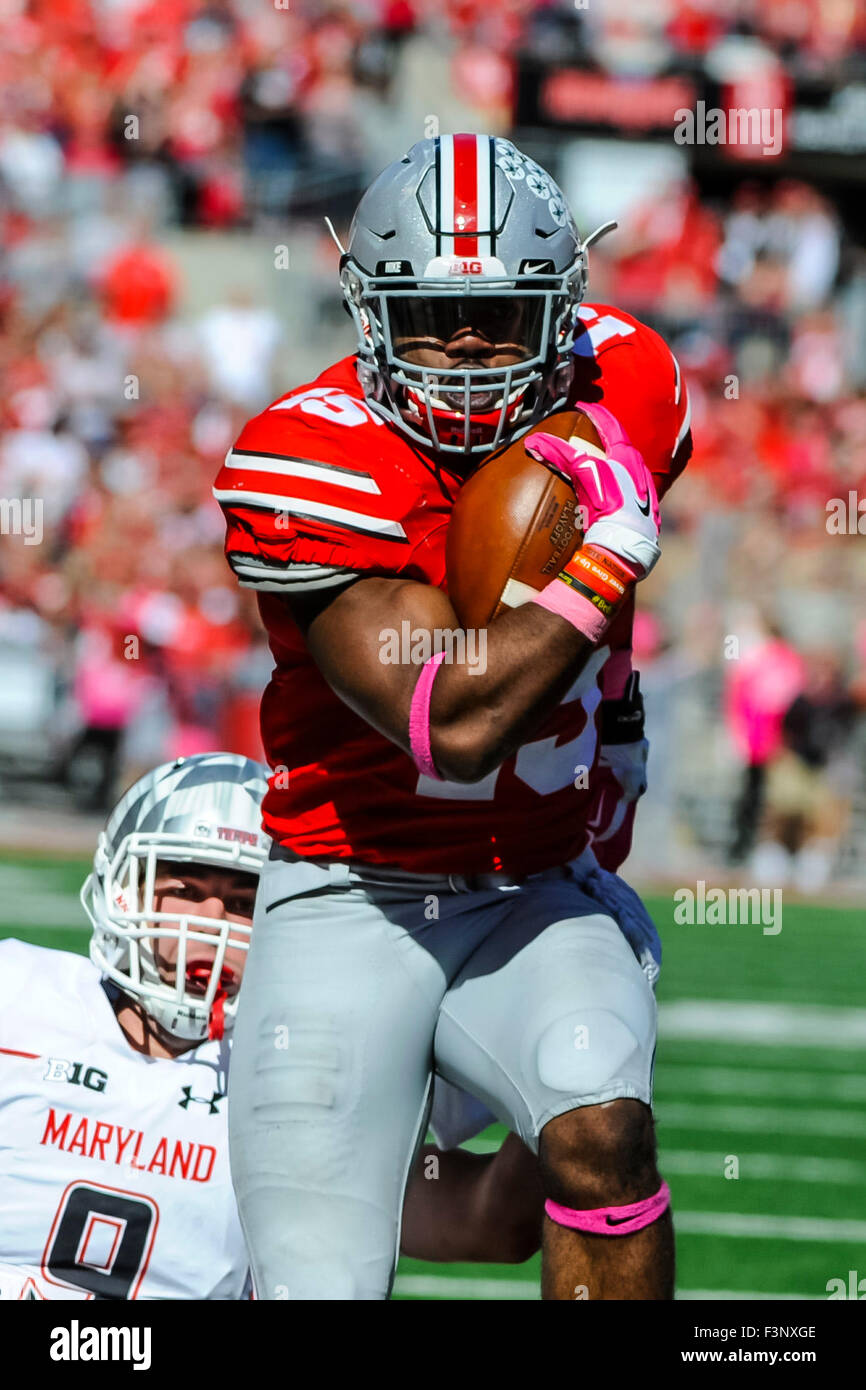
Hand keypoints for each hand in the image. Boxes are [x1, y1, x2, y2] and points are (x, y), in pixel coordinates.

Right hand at [525, 403, 660, 576]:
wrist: (625, 544)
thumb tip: (533, 442)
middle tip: (591, 433)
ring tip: (599, 462)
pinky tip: (611, 494)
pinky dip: (620, 486)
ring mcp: (645, 492)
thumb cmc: (607, 505)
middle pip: (621, 446)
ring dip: (614, 462)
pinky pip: (631, 491)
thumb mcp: (582, 474)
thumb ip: (559, 455)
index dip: (596, 414)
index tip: (583, 408)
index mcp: (628, 456)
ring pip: (629, 468)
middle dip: (606, 438)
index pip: (611, 425)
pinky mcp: (645, 513)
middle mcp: (640, 470)